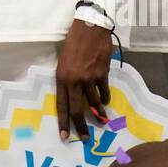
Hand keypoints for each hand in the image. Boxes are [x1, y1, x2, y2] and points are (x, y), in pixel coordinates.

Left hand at [54, 20, 112, 141]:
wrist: (89, 28)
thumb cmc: (74, 43)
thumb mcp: (64, 61)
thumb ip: (68, 80)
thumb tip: (73, 96)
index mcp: (61, 78)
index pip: (61, 105)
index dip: (63, 122)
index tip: (65, 136)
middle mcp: (74, 81)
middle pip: (77, 109)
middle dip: (81, 126)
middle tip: (86, 138)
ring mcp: (89, 78)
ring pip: (93, 103)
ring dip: (98, 114)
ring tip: (101, 121)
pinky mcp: (102, 74)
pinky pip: (104, 92)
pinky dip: (105, 99)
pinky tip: (106, 102)